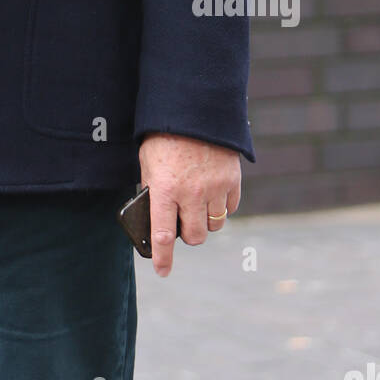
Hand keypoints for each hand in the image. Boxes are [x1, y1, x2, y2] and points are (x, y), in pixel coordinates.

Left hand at [138, 133, 240, 276]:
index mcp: (164, 189)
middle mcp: (191, 193)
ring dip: (205, 221)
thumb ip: (153, 189)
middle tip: (182, 223)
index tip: (162, 271)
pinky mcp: (232, 180)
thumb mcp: (148, 162)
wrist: (194, 108)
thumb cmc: (164, 136)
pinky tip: (212, 194)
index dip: (163, 258)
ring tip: (197, 205)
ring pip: (213, 225)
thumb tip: (155, 215)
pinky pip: (229, 208)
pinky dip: (221, 207)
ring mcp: (214, 187)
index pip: (163, 236)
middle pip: (195, 236)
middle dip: (188, 235)